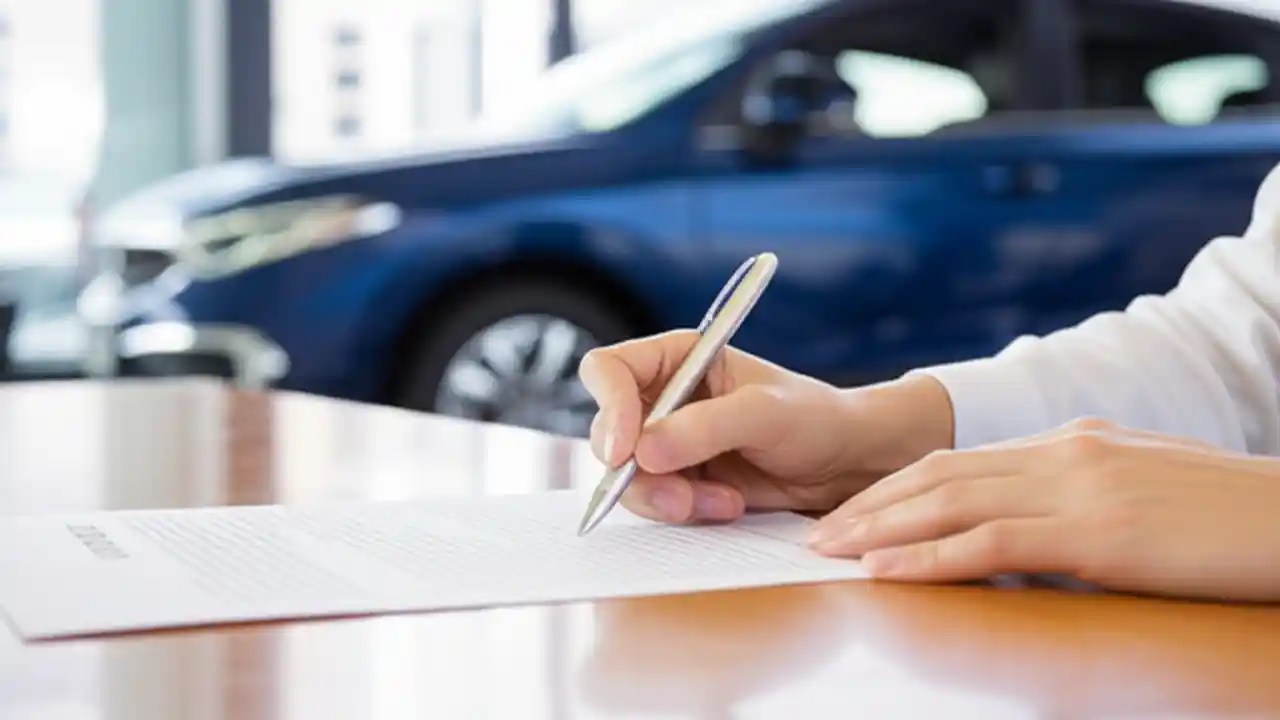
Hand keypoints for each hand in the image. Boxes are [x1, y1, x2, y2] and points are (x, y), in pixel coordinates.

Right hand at [579, 330, 952, 523]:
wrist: (846, 463)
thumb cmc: (815, 418)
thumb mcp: (765, 413)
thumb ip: (706, 427)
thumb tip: (643, 450)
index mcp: (676, 358)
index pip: (608, 370)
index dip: (609, 407)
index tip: (625, 449)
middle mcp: (662, 398)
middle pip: (609, 434)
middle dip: (639, 473)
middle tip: (680, 497)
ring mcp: (667, 444)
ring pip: (628, 477)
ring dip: (668, 500)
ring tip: (724, 502)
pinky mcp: (680, 482)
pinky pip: (656, 504)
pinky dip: (687, 512)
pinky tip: (730, 506)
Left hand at [808, 418, 1279, 600]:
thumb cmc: (1227, 517)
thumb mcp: (1140, 491)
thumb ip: (1079, 494)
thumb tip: (1030, 523)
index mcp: (1070, 443)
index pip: (960, 462)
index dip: (897, 488)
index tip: (852, 514)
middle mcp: (1063, 453)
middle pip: (939, 475)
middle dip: (870, 507)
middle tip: (816, 537)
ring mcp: (1078, 486)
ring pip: (951, 502)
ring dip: (881, 530)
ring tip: (830, 554)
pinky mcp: (1096, 531)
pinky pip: (992, 543)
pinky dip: (929, 557)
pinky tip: (887, 572)